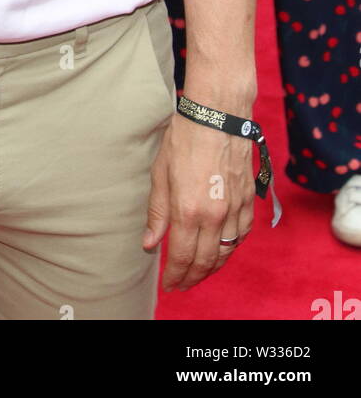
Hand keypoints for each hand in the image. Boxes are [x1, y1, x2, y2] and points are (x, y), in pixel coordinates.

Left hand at [143, 113, 255, 291]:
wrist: (219, 113)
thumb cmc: (185, 137)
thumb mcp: (161, 172)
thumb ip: (157, 212)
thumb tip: (150, 244)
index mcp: (188, 210)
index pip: (183, 257)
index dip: (175, 275)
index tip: (169, 284)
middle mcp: (214, 215)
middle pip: (206, 261)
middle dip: (193, 278)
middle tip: (182, 285)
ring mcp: (235, 209)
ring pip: (226, 252)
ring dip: (212, 267)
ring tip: (199, 273)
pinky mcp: (248, 200)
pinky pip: (242, 235)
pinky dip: (231, 248)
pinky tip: (221, 249)